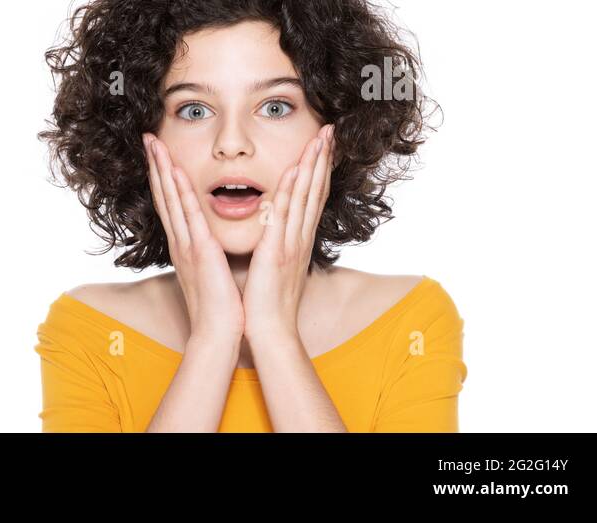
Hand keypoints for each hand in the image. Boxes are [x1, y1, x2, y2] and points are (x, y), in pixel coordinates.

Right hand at [143, 133, 244, 349]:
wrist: (218, 331)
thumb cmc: (219, 306)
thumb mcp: (211, 271)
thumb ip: (208, 252)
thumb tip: (212, 240)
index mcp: (184, 245)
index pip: (171, 203)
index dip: (163, 177)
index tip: (159, 153)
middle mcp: (180, 241)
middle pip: (164, 194)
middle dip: (156, 164)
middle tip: (149, 137)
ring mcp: (187, 244)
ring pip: (171, 198)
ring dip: (162, 169)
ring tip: (155, 143)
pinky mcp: (200, 250)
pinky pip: (189, 215)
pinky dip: (180, 192)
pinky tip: (175, 171)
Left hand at [243, 124, 334, 345]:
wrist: (269, 330)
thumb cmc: (266, 302)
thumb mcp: (274, 266)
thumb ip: (275, 245)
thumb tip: (271, 232)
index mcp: (297, 240)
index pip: (311, 198)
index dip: (318, 171)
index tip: (323, 146)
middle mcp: (299, 237)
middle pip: (315, 190)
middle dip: (322, 159)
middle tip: (330, 130)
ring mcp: (291, 243)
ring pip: (305, 197)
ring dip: (312, 166)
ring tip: (320, 138)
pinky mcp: (277, 252)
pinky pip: (285, 216)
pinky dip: (291, 192)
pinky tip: (295, 171)